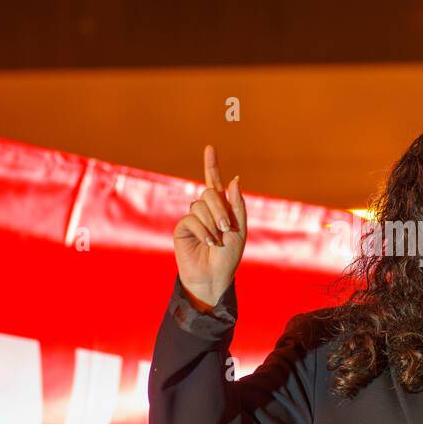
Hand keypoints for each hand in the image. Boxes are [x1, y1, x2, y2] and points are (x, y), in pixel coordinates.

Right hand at [173, 145, 246, 308]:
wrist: (215, 276)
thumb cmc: (229, 255)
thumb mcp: (240, 229)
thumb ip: (237, 205)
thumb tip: (234, 179)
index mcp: (222, 207)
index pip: (214, 182)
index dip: (212, 165)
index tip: (210, 148)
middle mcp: (206, 210)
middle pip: (209, 193)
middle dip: (220, 209)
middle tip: (227, 228)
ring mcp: (193, 218)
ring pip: (200, 205)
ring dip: (212, 223)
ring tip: (216, 240)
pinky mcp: (182, 228)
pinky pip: (191, 219)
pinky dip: (203, 230)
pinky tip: (207, 242)